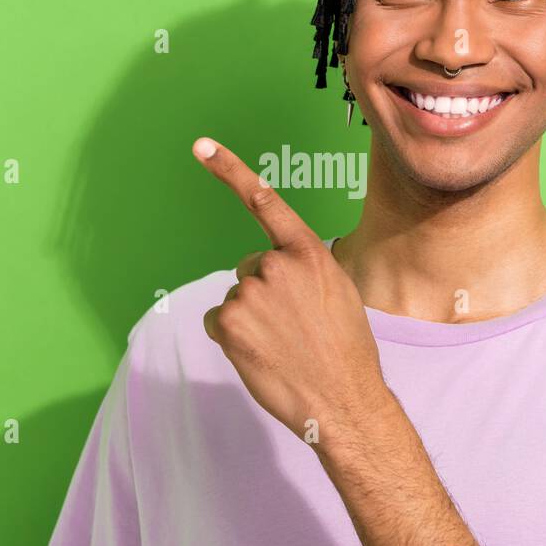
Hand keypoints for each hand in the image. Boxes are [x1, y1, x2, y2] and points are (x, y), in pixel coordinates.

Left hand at [193, 136, 388, 443]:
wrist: (344, 399)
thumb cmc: (346, 351)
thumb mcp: (337, 292)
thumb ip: (304, 271)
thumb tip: (272, 275)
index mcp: (308, 252)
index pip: (264, 201)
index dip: (229, 170)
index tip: (200, 146)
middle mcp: (275, 264)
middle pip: (249, 268)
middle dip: (263, 293)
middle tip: (294, 327)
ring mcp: (249, 292)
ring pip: (236, 299)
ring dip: (250, 320)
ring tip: (284, 345)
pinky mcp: (229, 321)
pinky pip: (219, 322)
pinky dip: (233, 339)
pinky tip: (261, 355)